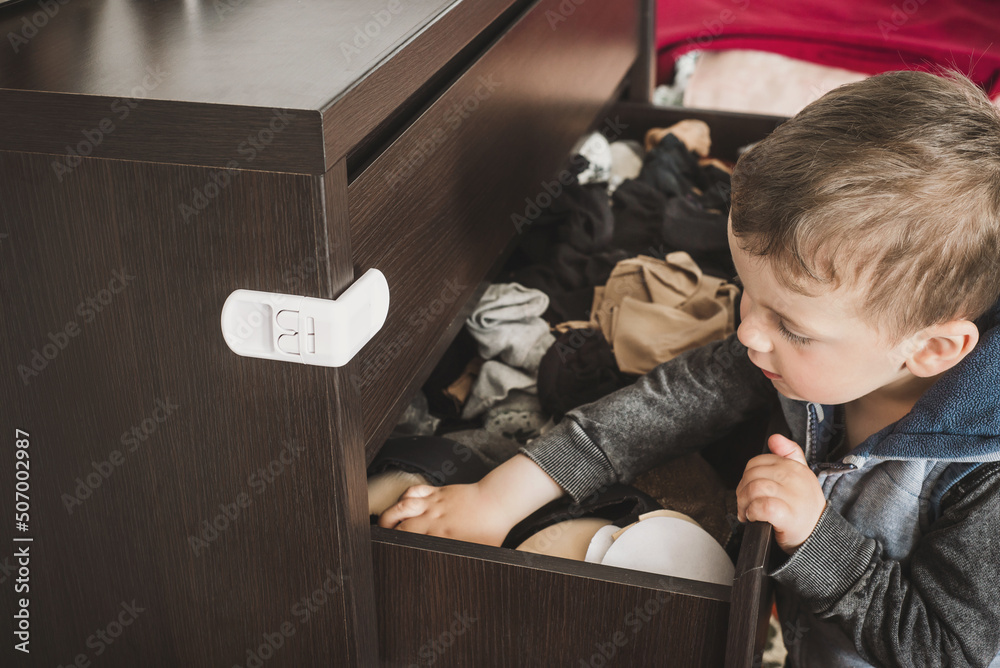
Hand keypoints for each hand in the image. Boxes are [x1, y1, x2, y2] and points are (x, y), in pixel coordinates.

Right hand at [377, 454, 566, 546]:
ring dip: (389, 516)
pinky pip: (414, 491)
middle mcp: (433, 519)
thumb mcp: (475, 553)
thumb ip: (459, 561)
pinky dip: (404, 497)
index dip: (395, 551)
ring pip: (402, 506)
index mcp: (440, 536)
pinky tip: (402, 506)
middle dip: (386, 537)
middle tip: (381, 546)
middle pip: (400, 527)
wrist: (497, 502)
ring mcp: (433, 503)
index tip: (388, 557)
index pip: (408, 544)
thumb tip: (450, 581)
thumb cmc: (489, 530)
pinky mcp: (437, 492)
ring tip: (384, 526)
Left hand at [736, 434, 826, 553]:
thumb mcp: (802, 476)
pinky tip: (755, 518)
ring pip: (754, 489)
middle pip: (752, 475)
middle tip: (746, 504)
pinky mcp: (788, 515)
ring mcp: (793, 496)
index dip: (746, 477)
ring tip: (748, 513)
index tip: (749, 490)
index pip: (757, 462)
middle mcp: (795, 478)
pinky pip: (761, 506)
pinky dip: (752, 512)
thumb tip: (774, 437)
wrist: (820, 536)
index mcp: (795, 467)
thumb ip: (789, 454)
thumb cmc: (804, 508)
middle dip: (742, 491)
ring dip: (744, 503)